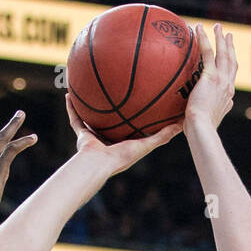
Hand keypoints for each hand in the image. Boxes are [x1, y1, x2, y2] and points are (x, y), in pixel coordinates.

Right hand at [64, 93, 180, 174]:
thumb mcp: (146, 144)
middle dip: (111, 106)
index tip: (139, 101)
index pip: (129, 126)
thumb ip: (162, 135)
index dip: (134, 115)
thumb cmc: (122, 157)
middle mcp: (107, 138)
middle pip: (110, 118)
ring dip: (88, 103)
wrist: (99, 165)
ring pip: (90, 116)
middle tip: (113, 88)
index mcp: (123, 142)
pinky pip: (75, 118)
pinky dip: (71, 107)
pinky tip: (69, 92)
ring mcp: (93, 137)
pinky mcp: (81, 135)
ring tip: (88, 85)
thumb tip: (181, 124)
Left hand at [184, 23, 236, 132]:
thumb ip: (202, 116)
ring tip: (218, 26)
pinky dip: (204, 39)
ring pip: (223, 54)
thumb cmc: (198, 131)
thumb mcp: (204, 123)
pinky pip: (208, 53)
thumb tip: (192, 119)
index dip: (231, 65)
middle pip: (231, 62)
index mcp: (227, 97)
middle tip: (228, 35)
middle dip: (230, 47)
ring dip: (221, 38)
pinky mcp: (212, 77)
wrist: (201, 129)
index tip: (231, 57)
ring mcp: (222, 81)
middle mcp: (228, 87)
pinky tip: (199, 28)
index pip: (231, 77)